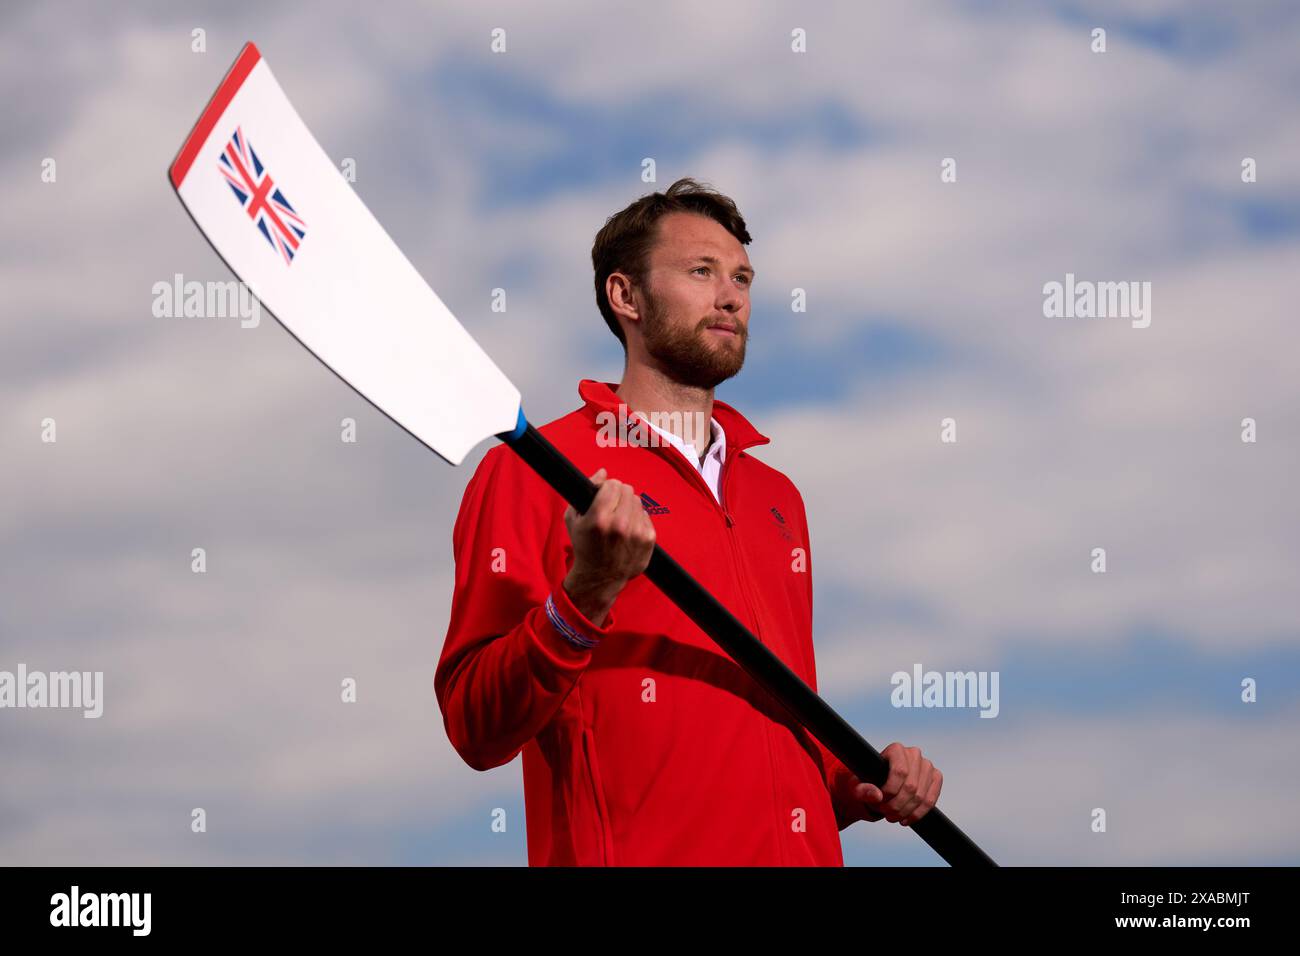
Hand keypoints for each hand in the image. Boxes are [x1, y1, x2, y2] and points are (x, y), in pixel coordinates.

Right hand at [562, 467, 656, 625]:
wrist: (600, 576)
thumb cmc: (584, 546)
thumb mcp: (573, 519)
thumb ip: (585, 491)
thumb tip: (602, 472)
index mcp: (600, 518)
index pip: (613, 484)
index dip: (607, 488)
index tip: (604, 495)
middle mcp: (620, 524)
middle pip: (627, 490)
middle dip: (619, 495)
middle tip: (612, 507)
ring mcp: (636, 533)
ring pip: (638, 501)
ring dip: (629, 507)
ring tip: (619, 521)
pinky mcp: (648, 539)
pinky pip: (646, 515)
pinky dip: (637, 519)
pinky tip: (628, 530)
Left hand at [843, 743, 941, 825]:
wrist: (879, 786)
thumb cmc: (866, 782)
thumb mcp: (857, 786)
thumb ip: (863, 790)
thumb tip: (877, 796)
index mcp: (896, 749)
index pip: (900, 771)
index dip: (891, 791)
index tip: (880, 802)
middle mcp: (914, 754)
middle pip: (911, 786)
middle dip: (897, 805)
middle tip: (886, 814)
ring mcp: (927, 766)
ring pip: (921, 796)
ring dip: (906, 812)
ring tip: (893, 818)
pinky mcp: (935, 778)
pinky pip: (931, 800)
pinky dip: (918, 813)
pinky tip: (906, 819)